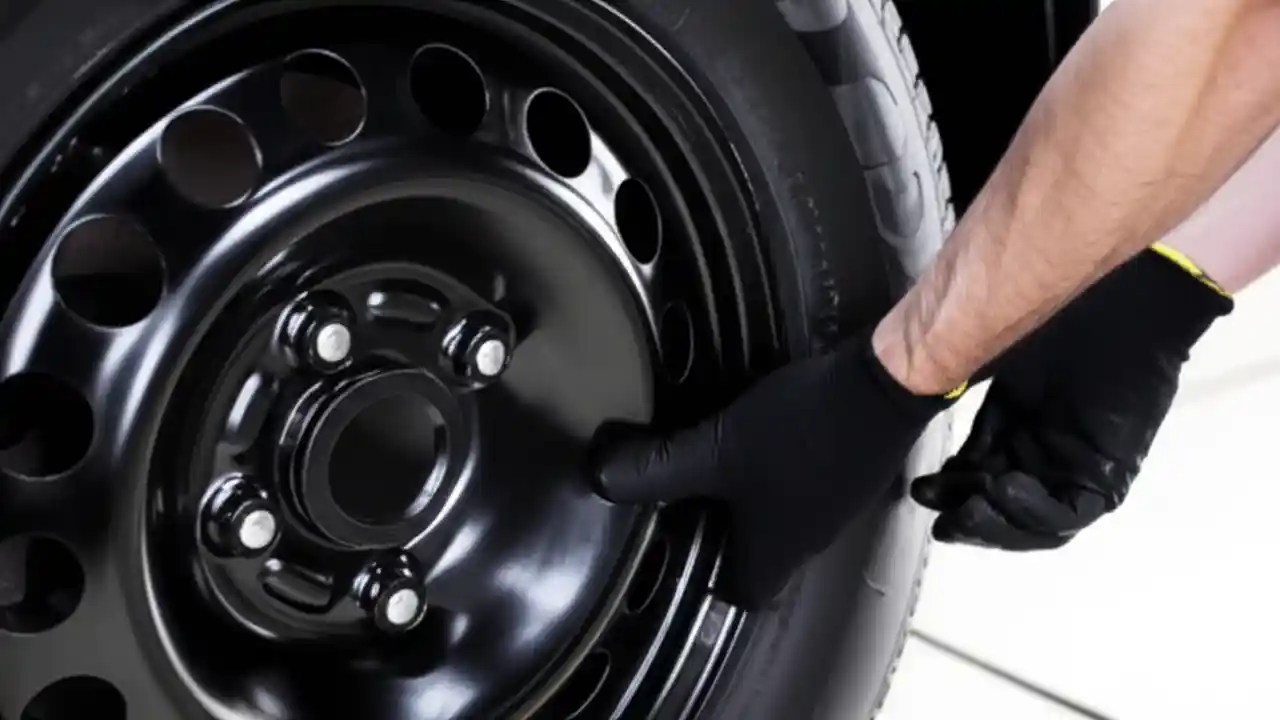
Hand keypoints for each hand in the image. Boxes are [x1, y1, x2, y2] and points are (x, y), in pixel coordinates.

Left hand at [593, 333, 952, 608]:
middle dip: (721, 535)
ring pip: (781, 517)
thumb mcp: (716, 448)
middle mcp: (809, 536)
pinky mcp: (848, 467)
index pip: (741, 595)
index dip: (708, 583)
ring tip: (713, 464)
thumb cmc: (806, 428)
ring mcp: (834, 502)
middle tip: (686, 504)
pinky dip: (776, 469)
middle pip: (760, 555)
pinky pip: (804, 483)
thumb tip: (604, 479)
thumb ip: (659, 468)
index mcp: (776, 549)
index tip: (680, 557)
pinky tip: (759, 434)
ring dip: (748, 499)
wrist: (885, 385)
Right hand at [912, 247, 1232, 549]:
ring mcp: (1077, 472)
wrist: (1124, 306)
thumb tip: (925, 428)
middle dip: (969, 520)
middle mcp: (1047, 461)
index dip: (952, 493)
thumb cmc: (1064, 325)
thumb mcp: (1005, 380)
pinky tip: (1002, 487)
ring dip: (996, 525)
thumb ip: (978, 417)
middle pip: (1003, 510)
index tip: (921, 491)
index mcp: (1020, 435)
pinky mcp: (1107, 478)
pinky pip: (1068, 513)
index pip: (981, 478)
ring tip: (962, 513)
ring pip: (1033, 523)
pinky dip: (1034, 511)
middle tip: (937, 521)